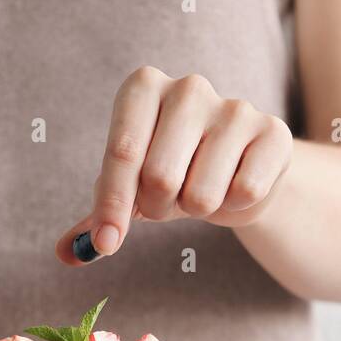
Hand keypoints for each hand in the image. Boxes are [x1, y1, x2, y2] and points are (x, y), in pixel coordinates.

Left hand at [57, 67, 292, 262]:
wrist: (239, 172)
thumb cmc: (173, 174)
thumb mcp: (129, 191)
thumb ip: (98, 218)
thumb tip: (67, 253)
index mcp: (143, 88)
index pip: (121, 153)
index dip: (112, 207)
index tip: (106, 244)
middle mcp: (188, 87)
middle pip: (159, 177)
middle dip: (157, 208)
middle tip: (167, 201)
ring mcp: (235, 106)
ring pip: (201, 193)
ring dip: (196, 209)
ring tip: (201, 189)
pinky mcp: (274, 132)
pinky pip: (244, 193)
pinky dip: (234, 206)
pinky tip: (235, 186)